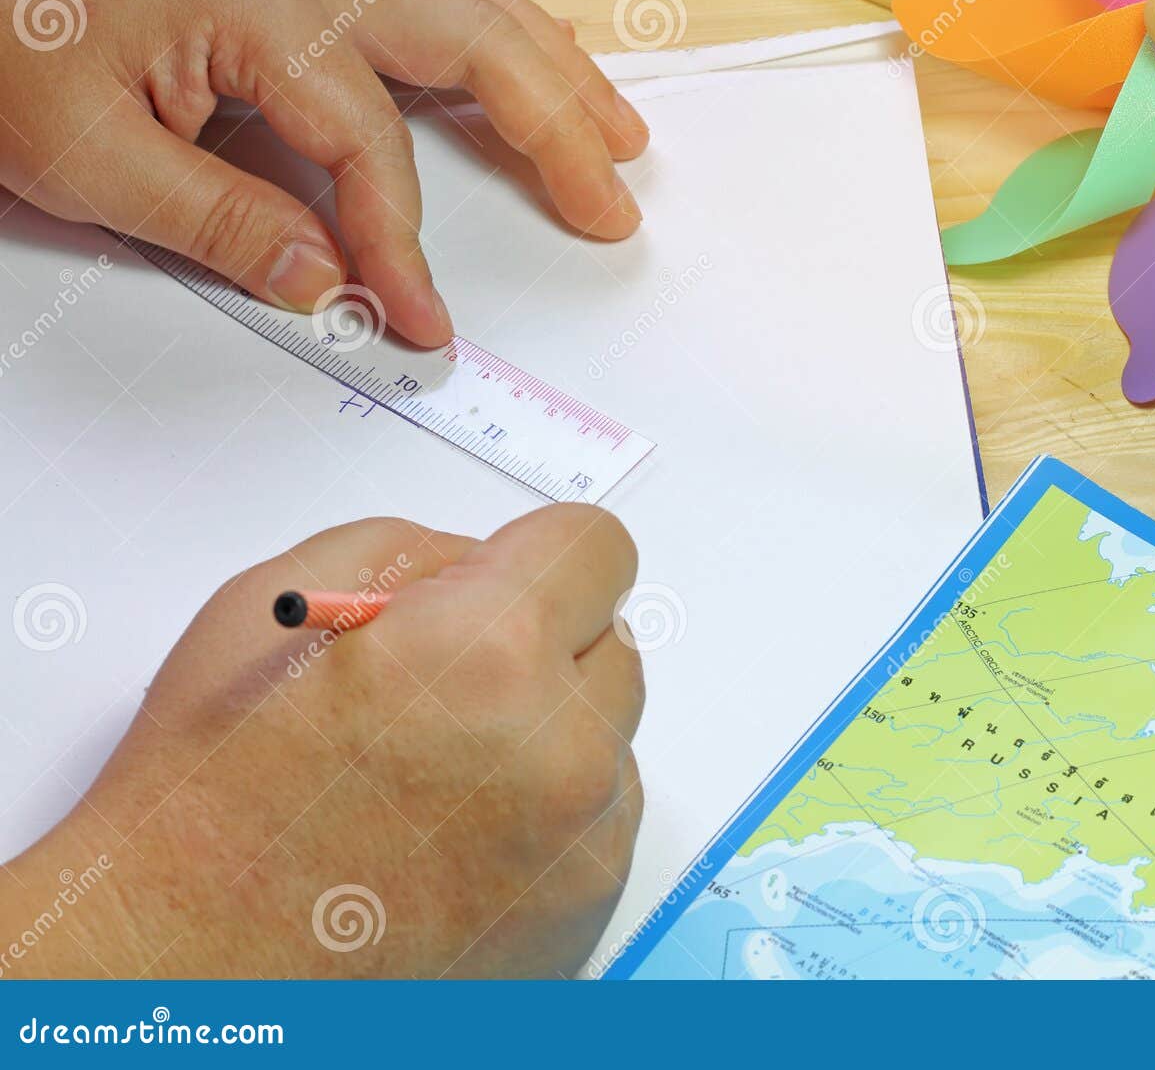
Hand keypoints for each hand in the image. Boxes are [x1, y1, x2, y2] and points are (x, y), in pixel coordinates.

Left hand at [0, 0, 648, 346]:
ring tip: (619, 133)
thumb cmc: (3, 33)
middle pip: (476, 43)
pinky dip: (508, 34)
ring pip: (476, 5)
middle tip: (611, 206)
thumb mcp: (90, 157)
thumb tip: (324, 281)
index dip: (401, 247)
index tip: (418, 321)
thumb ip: (221, 225)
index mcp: (259, 9)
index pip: (368, 149)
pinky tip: (540, 60)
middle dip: (558, 129)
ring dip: (557, 71)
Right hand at [1, 507, 645, 977]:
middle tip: (449, 687)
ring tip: (438, 776)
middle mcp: (560, 752)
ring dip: (550, 737)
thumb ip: (423, 556)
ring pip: (609, 740)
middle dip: (545, 649)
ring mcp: (582, 847)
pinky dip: (547, 818)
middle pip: (613, 645)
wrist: (185, 961)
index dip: (541, 559)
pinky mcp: (585, 915)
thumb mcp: (285, 601)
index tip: (510, 582)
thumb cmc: (210, 795)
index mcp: (489, 653)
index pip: (598, 548)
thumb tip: (495, 563)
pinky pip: (600, 825)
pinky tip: (454, 839)